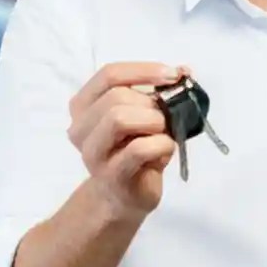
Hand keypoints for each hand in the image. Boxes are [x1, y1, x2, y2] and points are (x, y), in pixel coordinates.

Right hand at [67, 62, 186, 220]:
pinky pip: (138, 149)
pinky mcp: (111, 176)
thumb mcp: (145, 115)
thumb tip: (185, 70)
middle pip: (115, 97)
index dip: (143, 70)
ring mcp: (93, 154)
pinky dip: (161, 144)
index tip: (173, 75)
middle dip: (150, 103)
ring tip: (163, 133)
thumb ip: (159, 92)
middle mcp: (80, 127)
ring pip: (118, 118)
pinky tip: (165, 149)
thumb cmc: (135, 151)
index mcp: (84, 106)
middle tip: (165, 117)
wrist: (124, 196)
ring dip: (153, 121)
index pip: (109, 75)